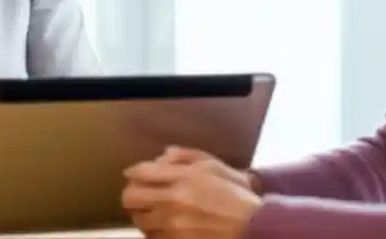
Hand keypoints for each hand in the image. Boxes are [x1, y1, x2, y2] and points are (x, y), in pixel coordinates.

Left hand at [122, 148, 261, 238]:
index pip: (141, 172)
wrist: (254, 226)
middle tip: (140, 194)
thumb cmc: (236, 195)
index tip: (134, 174)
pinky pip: (152, 238)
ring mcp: (173, 226)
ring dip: (143, 214)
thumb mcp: (214, 166)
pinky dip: (154, 231)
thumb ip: (186, 156)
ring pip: (139, 221)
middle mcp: (174, 202)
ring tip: (155, 211)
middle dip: (132, 194)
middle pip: (130, 198)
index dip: (133, 172)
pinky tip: (165, 226)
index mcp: (183, 178)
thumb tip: (162, 155)